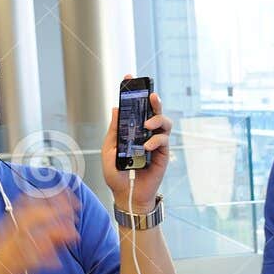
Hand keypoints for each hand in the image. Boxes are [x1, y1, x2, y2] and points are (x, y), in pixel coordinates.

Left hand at [103, 75, 170, 207]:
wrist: (126, 195)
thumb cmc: (117, 174)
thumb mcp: (109, 150)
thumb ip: (114, 130)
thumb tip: (116, 108)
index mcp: (131, 130)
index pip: (134, 108)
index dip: (133, 93)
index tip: (129, 78)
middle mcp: (145, 134)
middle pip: (153, 111)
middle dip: (153, 100)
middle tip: (151, 96)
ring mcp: (155, 143)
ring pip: (164, 123)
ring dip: (157, 119)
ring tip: (148, 125)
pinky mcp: (163, 154)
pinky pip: (164, 140)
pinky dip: (156, 140)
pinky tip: (147, 146)